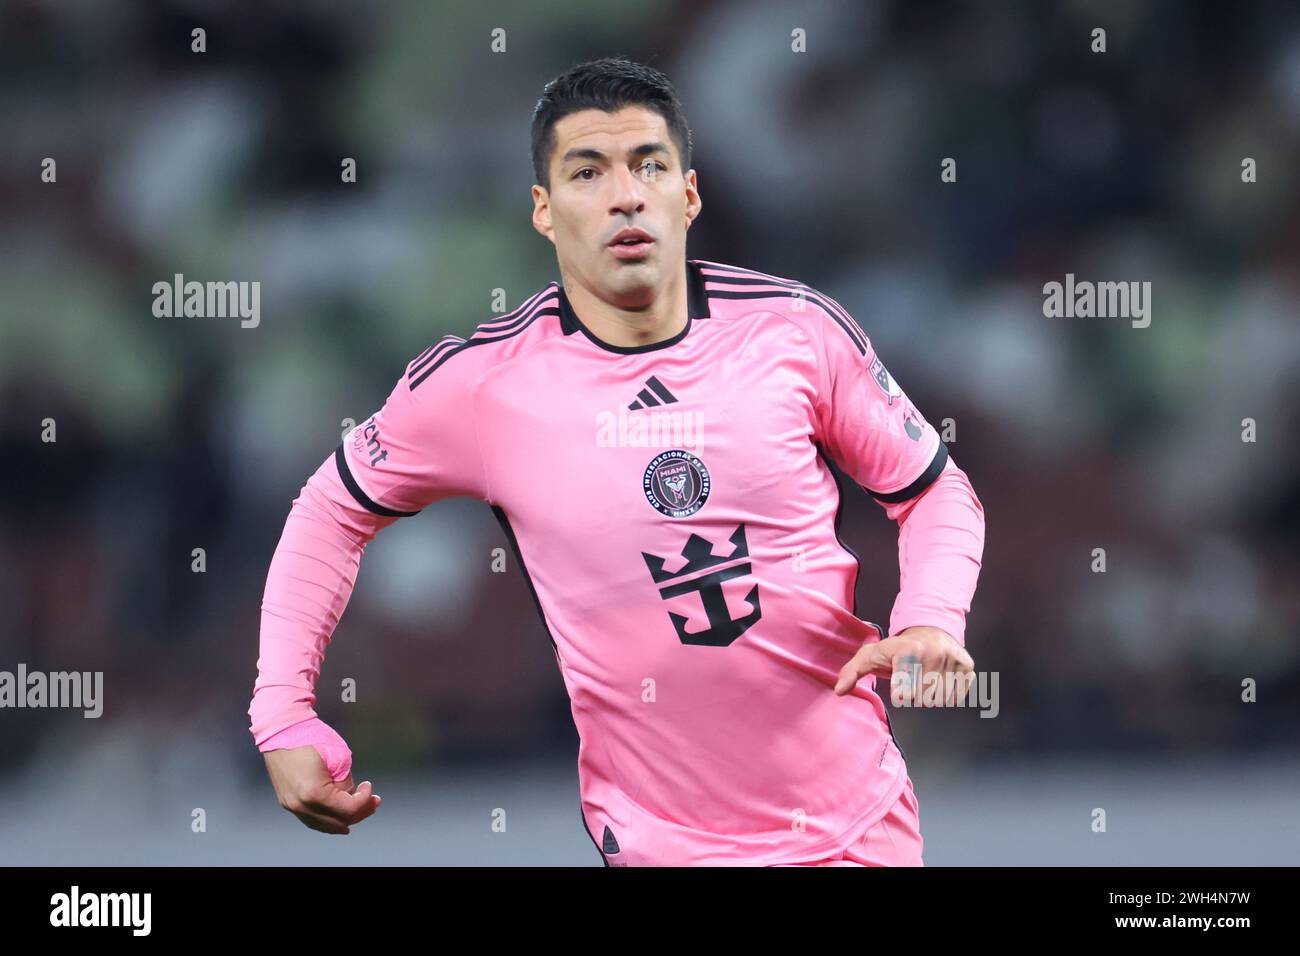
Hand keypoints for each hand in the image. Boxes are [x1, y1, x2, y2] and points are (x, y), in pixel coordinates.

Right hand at [263, 744, 380, 834]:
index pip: (348, 809)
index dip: (364, 800)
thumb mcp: (338, 756)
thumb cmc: (310, 738)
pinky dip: (328, 820)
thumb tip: (348, 796)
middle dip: (360, 812)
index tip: (369, 786)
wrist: (281, 730)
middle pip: (337, 822)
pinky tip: (339, 819)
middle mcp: (300, 805)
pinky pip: (311, 819)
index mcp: (314, 793)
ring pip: (323, 825)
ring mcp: (291, 806)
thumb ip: (345, 782)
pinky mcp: (287, 802)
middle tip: (373, 802)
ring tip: (361, 809)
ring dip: (344, 819)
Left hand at [834, 625, 974, 705]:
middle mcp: (934, 651)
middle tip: (913, 677)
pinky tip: (940, 676)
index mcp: (909, 650)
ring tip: (925, 675)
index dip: (901, 691)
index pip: (904, 692)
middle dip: (915, 693)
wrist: (930, 630)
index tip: (901, 684)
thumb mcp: (871, 655)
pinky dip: (947, 692)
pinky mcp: (967, 665)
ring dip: (931, 694)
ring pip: (940, 699)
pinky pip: (956, 695)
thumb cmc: (896, 649)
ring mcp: (952, 658)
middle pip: (922, 698)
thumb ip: (852, 671)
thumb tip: (840, 690)